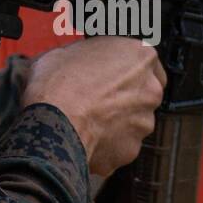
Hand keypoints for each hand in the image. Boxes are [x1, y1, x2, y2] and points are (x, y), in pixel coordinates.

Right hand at [22, 36, 166, 175]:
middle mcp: (150, 89)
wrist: (52, 123)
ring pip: (133, 123)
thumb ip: (84, 57)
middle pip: (143, 94)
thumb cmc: (57, 84)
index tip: (110, 75)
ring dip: (115, 123)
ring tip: (85, 122)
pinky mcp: (132, 149)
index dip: (125, 70)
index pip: (145, 62)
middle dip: (124, 98)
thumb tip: (74, 63)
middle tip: (96, 99)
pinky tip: (84, 139)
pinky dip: (106, 144)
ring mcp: (144, 122)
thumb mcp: (64, 54)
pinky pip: (120, 145)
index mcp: (140, 57)